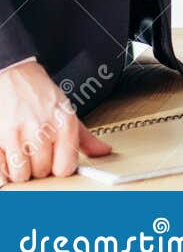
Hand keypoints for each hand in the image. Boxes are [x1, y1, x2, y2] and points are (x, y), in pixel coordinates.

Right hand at [0, 61, 110, 182]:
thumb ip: (85, 137)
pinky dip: (5, 166)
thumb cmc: (42, 97)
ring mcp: (17, 134)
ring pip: (21, 174)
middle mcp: (42, 130)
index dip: (61, 168)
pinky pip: (2, 169)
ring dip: (22, 169)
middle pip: (42, 172)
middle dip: (40, 167)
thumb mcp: (69, 112)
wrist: (16, 77)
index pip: (65, 168)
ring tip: (25, 153)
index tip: (57, 163)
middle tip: (38, 152)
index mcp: (65, 125)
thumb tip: (103, 152)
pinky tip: (10, 153)